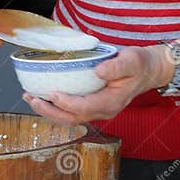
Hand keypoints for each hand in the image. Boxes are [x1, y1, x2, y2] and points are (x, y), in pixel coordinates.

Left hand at [23, 46, 166, 123]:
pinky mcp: (93, 105)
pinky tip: (44, 97)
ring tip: (31, 98)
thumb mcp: (132, 60)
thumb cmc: (140, 64)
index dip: (67, 103)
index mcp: (112, 102)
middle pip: (72, 119)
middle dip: (50, 111)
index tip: (53, 92)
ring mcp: (98, 110)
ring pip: (70, 118)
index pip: (85, 108)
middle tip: (32, 99)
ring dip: (49, 111)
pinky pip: (72, 112)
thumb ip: (116, 67)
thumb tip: (98, 71)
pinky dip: (56, 107)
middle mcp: (103, 111)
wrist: (148, 71)